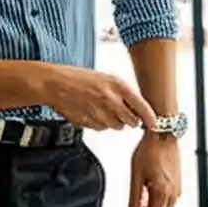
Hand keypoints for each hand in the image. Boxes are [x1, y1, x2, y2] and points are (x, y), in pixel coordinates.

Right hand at [42, 66, 157, 130]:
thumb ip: (121, 93)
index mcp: (117, 86)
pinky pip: (101, 128)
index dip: (150, 118)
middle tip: (119, 111)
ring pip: (116, 126)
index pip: (143, 107)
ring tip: (99, 108)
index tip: (155, 124)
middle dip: (128, 119)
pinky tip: (89, 111)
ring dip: (112, 121)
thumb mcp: (104, 78)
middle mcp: (111, 100)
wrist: (52, 83)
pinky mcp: (90, 122)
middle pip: (132, 121)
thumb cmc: (75, 78)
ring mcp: (100, 113)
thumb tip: (135, 108)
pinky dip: (98, 123)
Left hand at [124, 134, 180, 206]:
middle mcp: (173, 194)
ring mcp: (177, 190)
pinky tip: (144, 201)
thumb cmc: (150, 150)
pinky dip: (156, 206)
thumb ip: (134, 196)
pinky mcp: (176, 185)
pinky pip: (167, 203)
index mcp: (163, 192)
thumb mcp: (136, 174)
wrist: (163, 136)